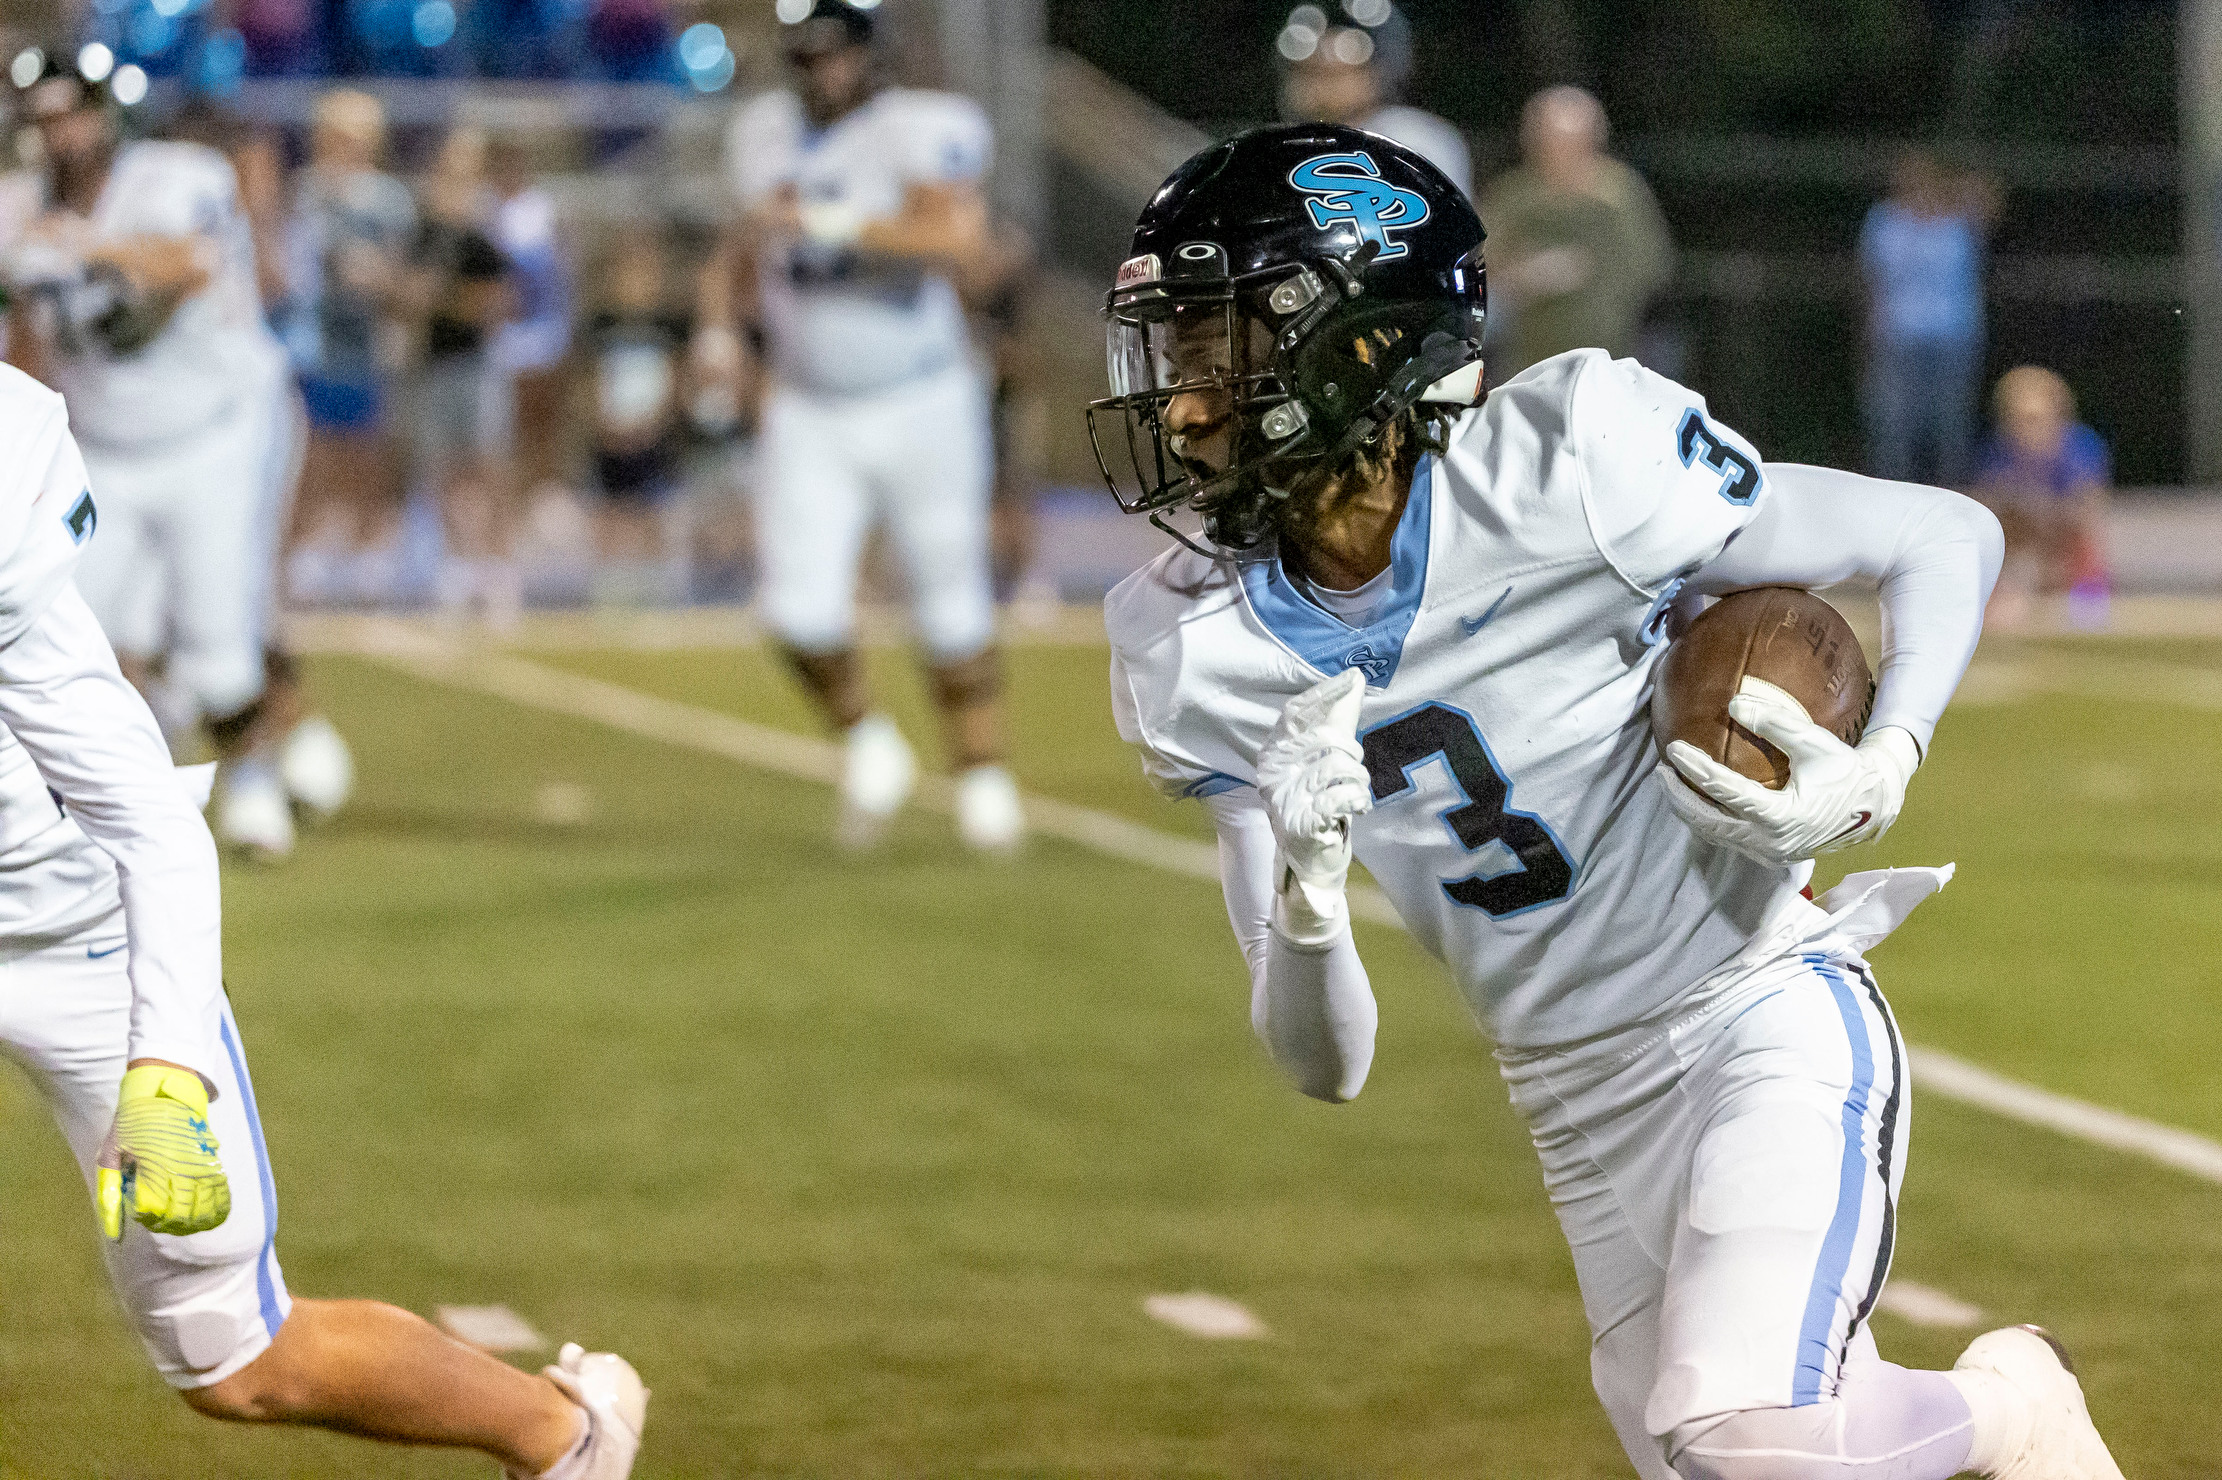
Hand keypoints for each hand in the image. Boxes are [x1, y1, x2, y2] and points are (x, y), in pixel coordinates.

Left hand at [97, 1062, 229, 1239]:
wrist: (166, 1087)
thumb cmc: (134, 1119)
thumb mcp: (112, 1150)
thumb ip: (111, 1185)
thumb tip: (110, 1222)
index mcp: (152, 1167)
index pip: (156, 1210)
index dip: (152, 1220)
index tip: (146, 1218)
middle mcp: (178, 1168)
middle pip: (184, 1212)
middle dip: (176, 1225)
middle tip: (167, 1225)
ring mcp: (198, 1161)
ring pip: (206, 1202)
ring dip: (200, 1219)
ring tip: (192, 1226)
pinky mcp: (211, 1154)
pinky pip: (220, 1185)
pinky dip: (219, 1202)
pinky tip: (214, 1213)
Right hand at [1256, 668, 1373, 945]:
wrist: (1312, 863)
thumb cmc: (1320, 805)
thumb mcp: (1325, 761)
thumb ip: (1336, 721)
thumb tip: (1355, 676)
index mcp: (1273, 755)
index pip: (1293, 713)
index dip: (1322, 694)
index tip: (1351, 680)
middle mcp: (1272, 775)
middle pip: (1325, 739)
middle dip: (1351, 752)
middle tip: (1354, 770)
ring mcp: (1284, 801)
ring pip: (1338, 767)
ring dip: (1358, 782)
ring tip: (1355, 795)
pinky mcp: (1301, 825)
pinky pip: (1342, 796)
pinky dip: (1357, 800)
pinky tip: (1357, 808)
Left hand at [1659, 676, 1918, 865]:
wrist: (1874, 805)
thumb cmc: (1844, 771)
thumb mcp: (1813, 743)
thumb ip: (1775, 724)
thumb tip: (1734, 703)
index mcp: (1781, 817)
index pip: (1725, 791)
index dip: (1695, 768)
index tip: (1673, 747)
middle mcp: (1771, 843)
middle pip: (1709, 821)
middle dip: (1679, 797)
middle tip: (1661, 770)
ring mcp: (1770, 853)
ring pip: (1715, 835)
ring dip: (1689, 810)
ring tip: (1671, 783)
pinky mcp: (1770, 854)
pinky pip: (1728, 839)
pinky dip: (1708, 820)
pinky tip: (1696, 800)